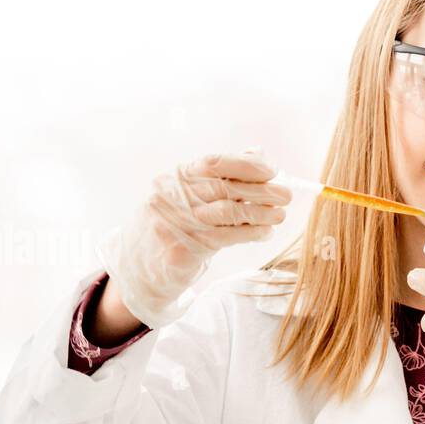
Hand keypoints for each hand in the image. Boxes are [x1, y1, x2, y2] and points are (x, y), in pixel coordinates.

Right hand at [98, 148, 291, 328]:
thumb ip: (219, 177)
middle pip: (224, 188)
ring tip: (280, 214)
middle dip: (261, 191)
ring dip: (260, 213)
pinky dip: (251, 233)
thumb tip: (257, 155)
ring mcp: (175, 223)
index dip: (246, 165)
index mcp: (174, 178)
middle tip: (286, 195)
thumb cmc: (172, 227)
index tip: (271, 170)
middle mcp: (172, 197)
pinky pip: (226, 238)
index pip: (213, 163)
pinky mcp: (183, 249)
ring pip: (228, 213)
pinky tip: (265, 232)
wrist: (139, 268)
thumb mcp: (187, 197)